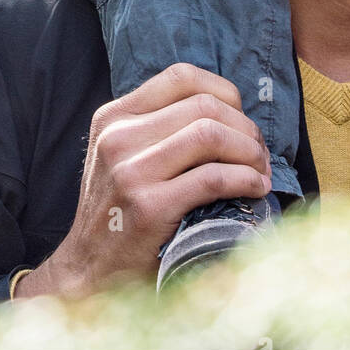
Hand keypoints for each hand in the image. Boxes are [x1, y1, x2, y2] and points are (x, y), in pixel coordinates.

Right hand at [15, 64, 271, 300]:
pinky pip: (213, 179)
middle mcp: (118, 137)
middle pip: (204, 106)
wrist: (89, 272)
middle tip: (259, 151)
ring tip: (260, 170)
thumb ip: (158, 127)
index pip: (181, 77)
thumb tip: (226, 110)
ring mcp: (131, 172)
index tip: (240, 118)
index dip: (223, 92)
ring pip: (210, 135)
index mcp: (113, 117)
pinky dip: (245, 180)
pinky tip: (255, 188)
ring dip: (249, 152)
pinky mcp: (149, 208)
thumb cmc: (118, 212)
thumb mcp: (121, 156)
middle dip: (245, 127)